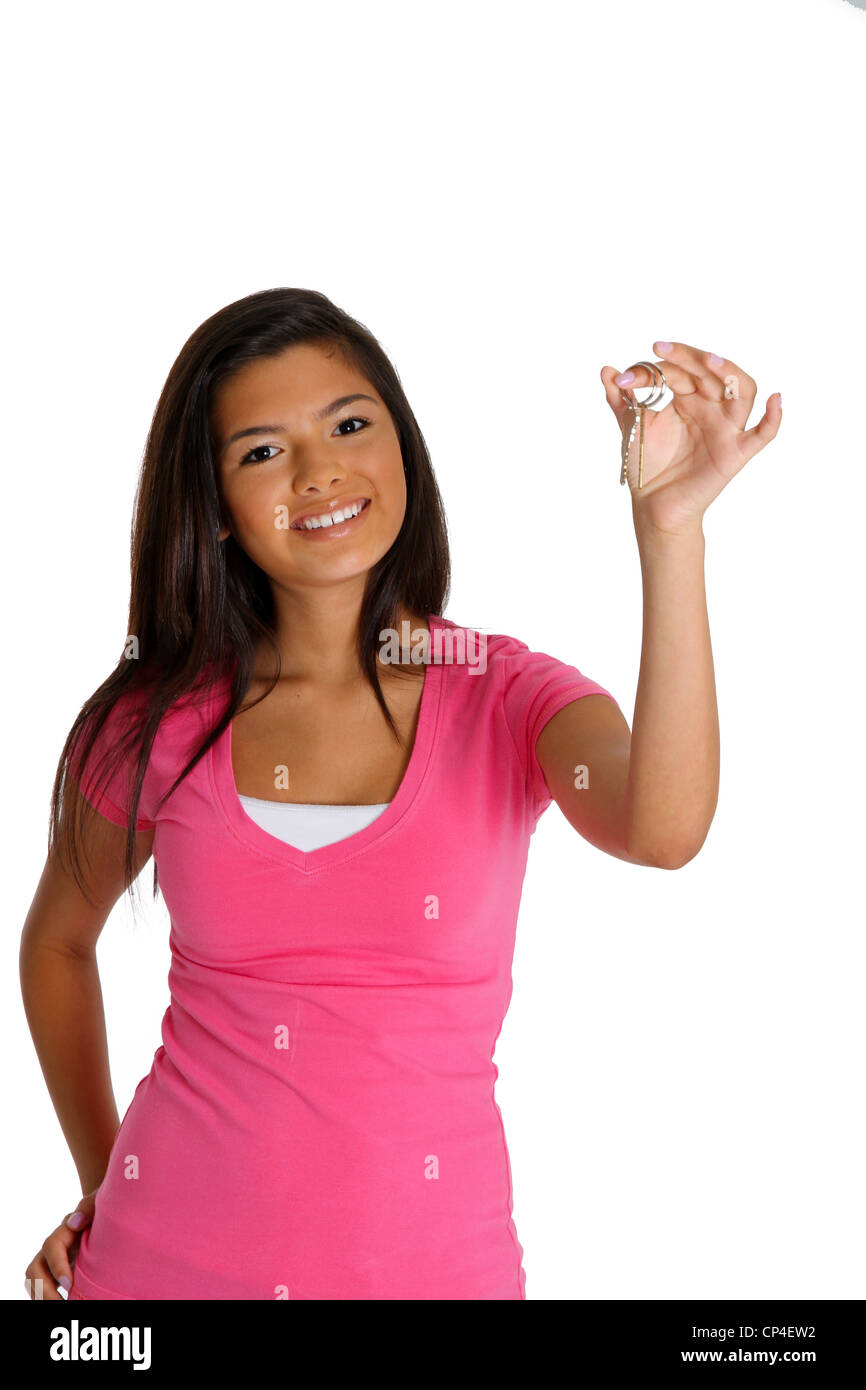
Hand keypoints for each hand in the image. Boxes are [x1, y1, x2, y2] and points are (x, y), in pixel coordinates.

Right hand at [24, 1190, 97, 1299]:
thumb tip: (75, 1223)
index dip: (57, 1266)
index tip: (70, 1284)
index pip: (52, 1246)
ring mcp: (50, 1260)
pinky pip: (41, 1287)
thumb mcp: (98, 1206)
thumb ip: (88, 1208)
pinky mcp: (54, 1272)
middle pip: (34, 1269)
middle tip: (63, 1303)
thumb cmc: (102, 1213)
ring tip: (61, 1306)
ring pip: (34, 1280)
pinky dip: (46, 1296)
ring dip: (42, 1296)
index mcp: (65, 1230)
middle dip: (45, 1290)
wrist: (102, 1219)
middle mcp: (53, 1247)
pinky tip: (62, 1301)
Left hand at [601, 341, 782, 537]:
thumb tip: (606, 370)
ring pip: (743, 391)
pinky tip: (776, 398)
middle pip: (712, 372)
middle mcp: (711, 407)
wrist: (652, 504)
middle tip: (661, 350)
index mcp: (689, 397)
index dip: (657, 368)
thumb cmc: (645, 464)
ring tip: (710, 360)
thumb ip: (620, 399)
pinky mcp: (736, 452)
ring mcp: (727, 428)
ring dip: (731, 372)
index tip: (626, 378)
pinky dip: (774, 417)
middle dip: (688, 358)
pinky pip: (763, 434)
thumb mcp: (631, 426)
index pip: (682, 371)